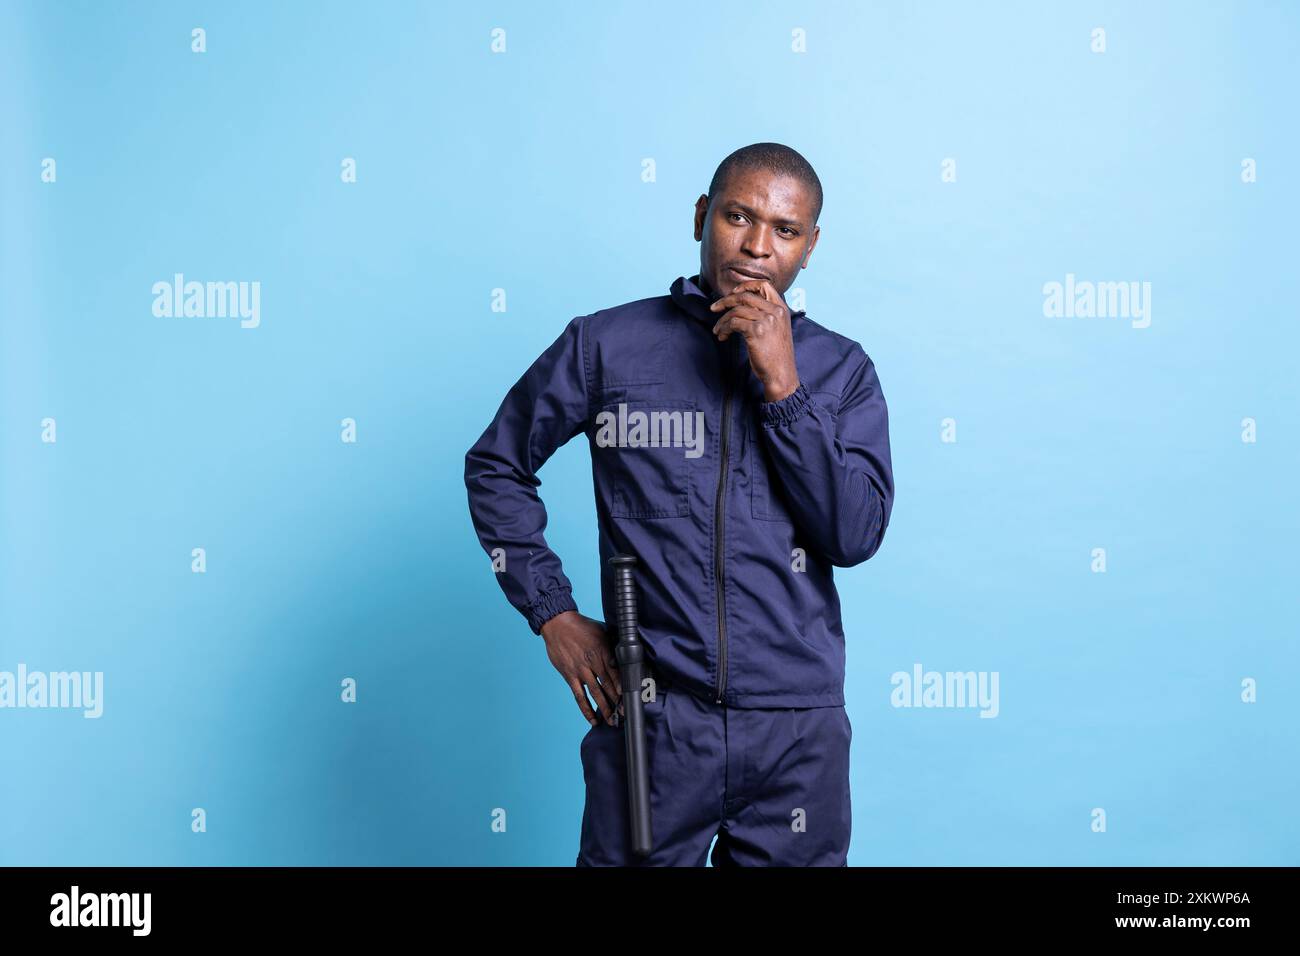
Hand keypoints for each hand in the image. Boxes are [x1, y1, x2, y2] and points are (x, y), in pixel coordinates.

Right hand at [540, 610, 623, 726]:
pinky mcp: (569, 676)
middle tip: (625, 714)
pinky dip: (586, 709)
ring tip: (612, 721)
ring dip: (604, 708)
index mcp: (602, 651)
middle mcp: (592, 663)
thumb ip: (612, 644)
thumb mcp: (602, 630)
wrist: (558, 624)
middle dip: (617, 702)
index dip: (623, 687)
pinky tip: (592, 719)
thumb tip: (625, 652)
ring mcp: (580, 671)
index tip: (630, 699)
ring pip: (595, 693)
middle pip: (607, 686)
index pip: (616, 673)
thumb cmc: (582, 626)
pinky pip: (579, 696)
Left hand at [708, 278, 799, 401]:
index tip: (732, 293)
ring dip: (722, 320)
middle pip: (745, 296)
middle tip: (714, 308)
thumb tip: (742, 306)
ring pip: (736, 310)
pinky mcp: (756, 331)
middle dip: (725, 301)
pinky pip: (733, 323)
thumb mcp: (777, 329)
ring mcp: (767, 320)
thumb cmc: (776, 354)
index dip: (745, 286)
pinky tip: (722, 337)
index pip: (764, 285)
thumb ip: (765, 315)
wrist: (781, 373)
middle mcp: (775, 311)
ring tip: (717, 330)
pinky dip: (724, 329)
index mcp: (781, 308)